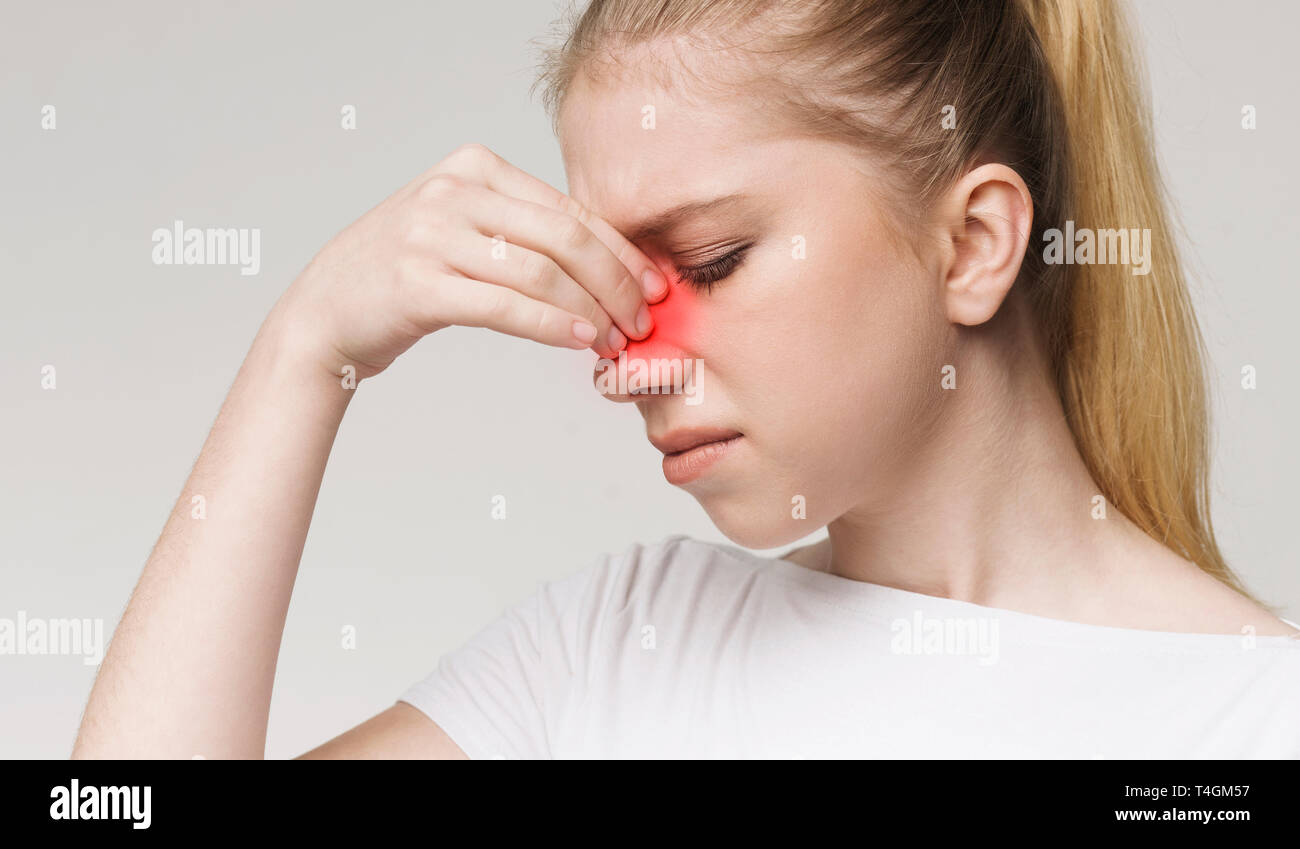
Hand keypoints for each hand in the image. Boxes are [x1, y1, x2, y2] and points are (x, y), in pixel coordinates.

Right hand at [274, 143, 668, 379]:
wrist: (324, 314)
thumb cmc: (404, 276)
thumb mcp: (462, 230)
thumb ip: (522, 231)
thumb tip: (609, 263)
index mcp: (473, 166)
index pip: (569, 209)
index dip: (621, 252)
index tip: (654, 287)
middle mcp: (452, 191)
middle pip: (565, 237)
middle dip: (617, 284)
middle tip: (642, 321)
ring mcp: (431, 235)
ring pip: (541, 272)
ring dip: (592, 311)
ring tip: (616, 340)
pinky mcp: (419, 284)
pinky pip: (506, 305)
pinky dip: (552, 324)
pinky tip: (580, 341)